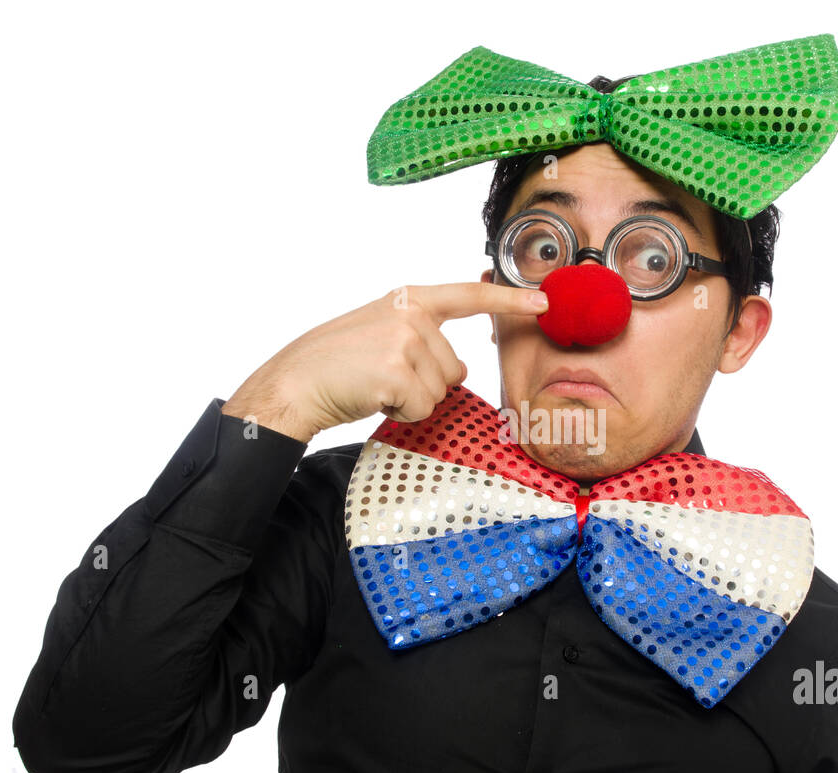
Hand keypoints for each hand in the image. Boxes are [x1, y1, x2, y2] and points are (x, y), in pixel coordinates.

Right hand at [221, 283, 547, 442]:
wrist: (293, 383)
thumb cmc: (335, 365)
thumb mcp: (381, 334)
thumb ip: (422, 339)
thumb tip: (461, 368)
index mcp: (408, 300)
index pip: (468, 296)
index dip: (509, 298)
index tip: (544, 299)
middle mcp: (410, 313)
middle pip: (455, 368)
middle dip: (424, 383)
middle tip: (380, 376)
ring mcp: (404, 340)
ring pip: (441, 391)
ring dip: (410, 400)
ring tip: (372, 385)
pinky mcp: (397, 371)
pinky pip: (422, 408)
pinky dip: (399, 413)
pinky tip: (372, 397)